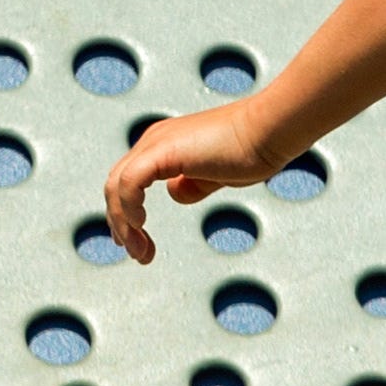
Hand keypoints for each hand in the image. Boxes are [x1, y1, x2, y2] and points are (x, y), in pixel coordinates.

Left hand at [97, 104, 281, 263]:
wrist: (269, 132)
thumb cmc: (251, 150)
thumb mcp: (216, 175)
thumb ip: (194, 184)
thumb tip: (175, 193)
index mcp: (163, 144)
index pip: (129, 180)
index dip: (125, 212)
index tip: (135, 241)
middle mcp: (154, 140)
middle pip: (116, 185)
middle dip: (121, 223)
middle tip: (136, 253)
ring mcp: (156, 143)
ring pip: (117, 186)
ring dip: (124, 223)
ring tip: (140, 251)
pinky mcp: (163, 151)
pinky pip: (130, 182)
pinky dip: (129, 207)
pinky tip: (141, 226)